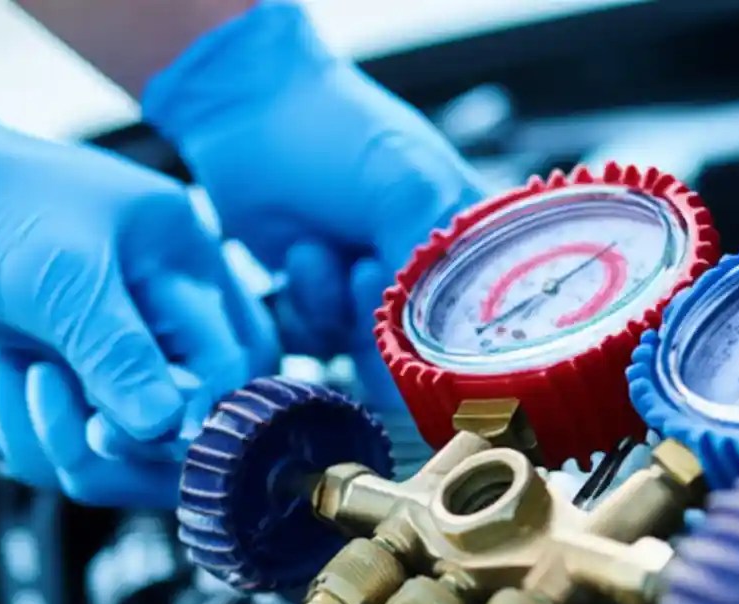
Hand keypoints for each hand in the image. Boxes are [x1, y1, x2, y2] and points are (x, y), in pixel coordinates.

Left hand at [0, 84, 277, 494]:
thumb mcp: (57, 276)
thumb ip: (119, 352)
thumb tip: (168, 429)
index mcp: (185, 260)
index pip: (229, 362)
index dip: (186, 412)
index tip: (108, 436)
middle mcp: (167, 304)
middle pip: (186, 412)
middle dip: (108, 435)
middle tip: (37, 389)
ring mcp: (122, 341)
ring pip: (125, 439)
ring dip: (51, 430)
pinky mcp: (79, 370)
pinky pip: (75, 436)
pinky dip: (22, 426)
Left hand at [141, 0, 486, 402]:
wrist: (250, 117)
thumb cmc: (340, 134)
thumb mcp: (406, 183)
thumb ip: (431, 257)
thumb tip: (439, 327)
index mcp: (472, 242)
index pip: (488, 319)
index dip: (456, 333)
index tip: (418, 309)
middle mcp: (430, 276)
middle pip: (427, 352)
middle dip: (385, 322)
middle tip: (360, 269)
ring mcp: (376, 294)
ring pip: (370, 352)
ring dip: (338, 307)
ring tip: (320, 250)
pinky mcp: (326, 306)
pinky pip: (325, 343)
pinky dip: (308, 307)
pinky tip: (300, 253)